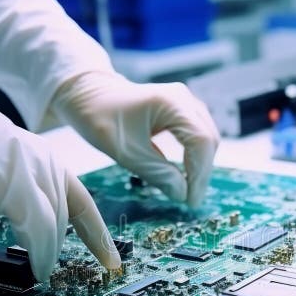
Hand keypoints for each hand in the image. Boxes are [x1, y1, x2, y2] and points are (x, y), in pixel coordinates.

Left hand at [51, 71, 219, 206]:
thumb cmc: (99, 118)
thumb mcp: (125, 152)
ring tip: (187, 190)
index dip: (200, 174)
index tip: (191, 201)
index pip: (201, 141)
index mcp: (172, 103)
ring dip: (200, 165)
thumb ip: (157, 173)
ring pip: (206, 139)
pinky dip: (194, 157)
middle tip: (190, 200)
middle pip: (208, 140)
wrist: (87, 94)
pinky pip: (196, 136)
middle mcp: (184, 99)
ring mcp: (184, 102)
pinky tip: (185, 175)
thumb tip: (183, 194)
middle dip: (201, 172)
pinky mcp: (181, 110)